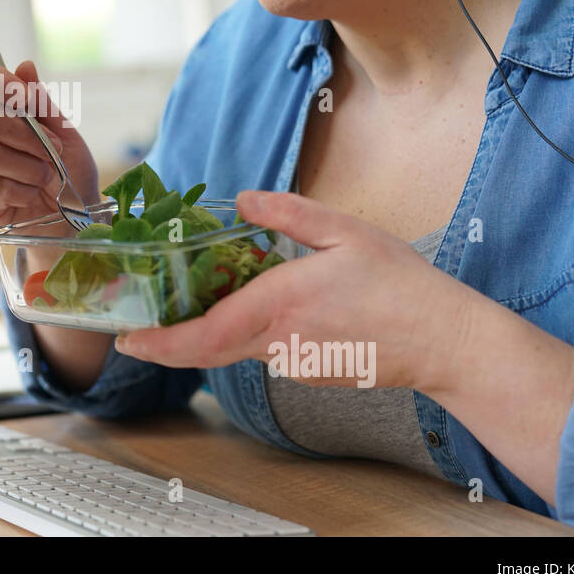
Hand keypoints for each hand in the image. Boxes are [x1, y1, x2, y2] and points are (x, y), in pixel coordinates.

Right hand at [0, 58, 99, 227]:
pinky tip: (33, 195)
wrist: (75, 219)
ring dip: (29, 167)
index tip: (22, 95)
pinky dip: (22, 190)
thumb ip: (43, 105)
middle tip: (54, 151)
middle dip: (28, 137)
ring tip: (48, 178)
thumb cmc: (70, 175)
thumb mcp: (67, 135)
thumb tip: (24, 66)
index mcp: (5, 111)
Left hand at [113, 190, 479, 392]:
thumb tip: (241, 200)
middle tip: (138, 325)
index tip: (128, 339)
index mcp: (280, 304)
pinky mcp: (308, 372)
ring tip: (198, 294)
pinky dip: (248, 332)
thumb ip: (288, 214)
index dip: (160, 342)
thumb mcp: (345, 231)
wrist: (445, 341)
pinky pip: (264, 351)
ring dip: (210, 329)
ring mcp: (294, 362)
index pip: (203, 334)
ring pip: (235, 348)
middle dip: (166, 341)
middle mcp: (279, 341)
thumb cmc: (401, 285)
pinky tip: (260, 305)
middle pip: (206, 350)